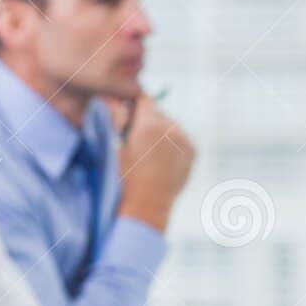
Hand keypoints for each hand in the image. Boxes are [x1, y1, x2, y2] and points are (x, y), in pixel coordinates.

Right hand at [117, 91, 194, 233]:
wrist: (147, 207)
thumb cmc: (125, 179)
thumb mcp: (113, 147)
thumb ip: (115, 118)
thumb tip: (114, 98)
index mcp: (149, 125)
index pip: (143, 98)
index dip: (133, 103)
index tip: (126, 112)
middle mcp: (171, 128)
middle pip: (157, 112)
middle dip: (146, 119)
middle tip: (134, 138)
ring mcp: (184, 140)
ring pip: (170, 125)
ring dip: (160, 131)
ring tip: (148, 152)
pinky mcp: (192, 151)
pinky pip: (180, 138)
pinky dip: (172, 143)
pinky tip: (160, 159)